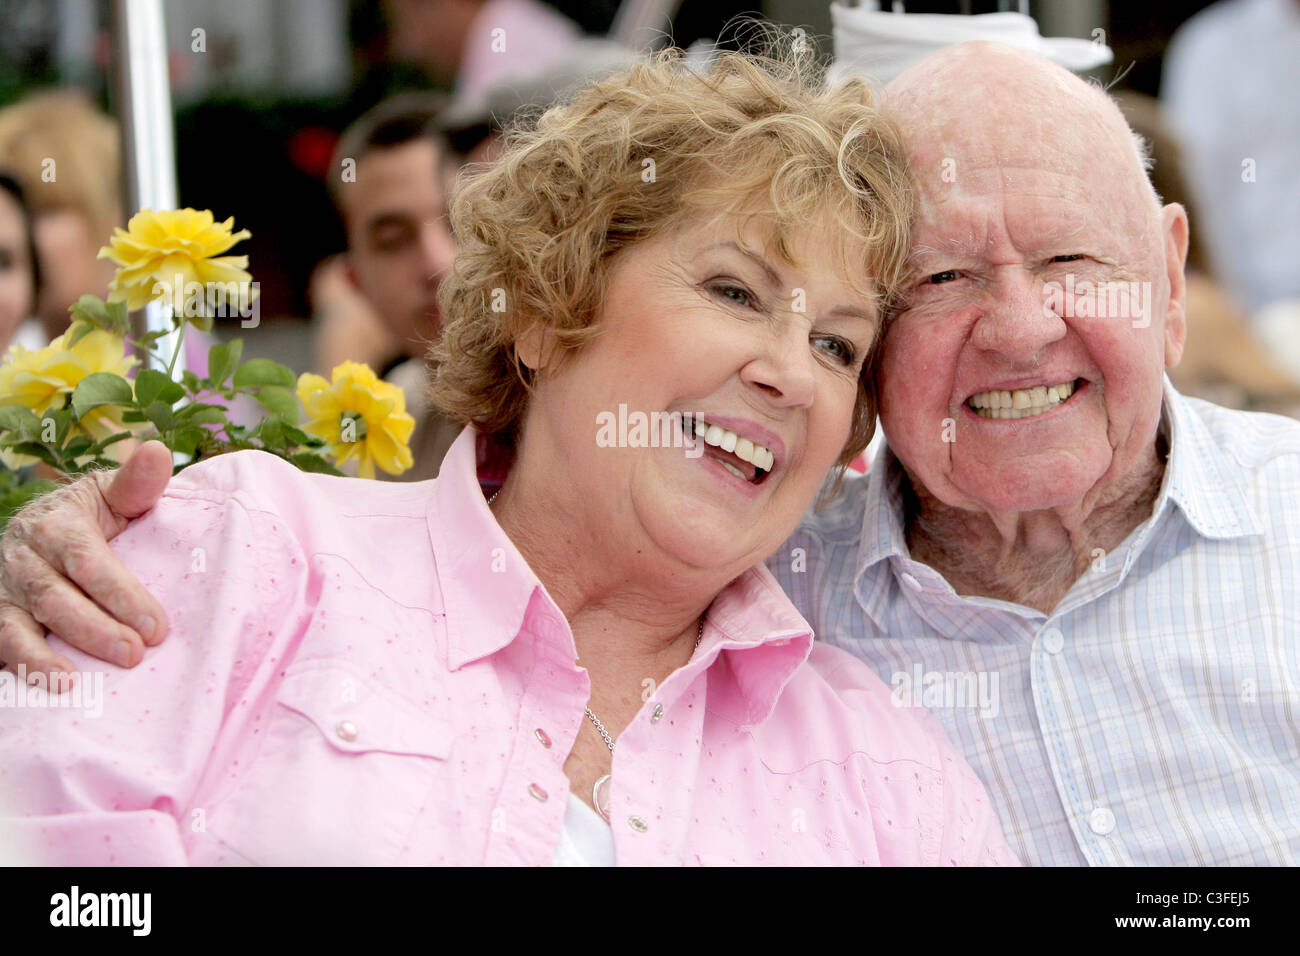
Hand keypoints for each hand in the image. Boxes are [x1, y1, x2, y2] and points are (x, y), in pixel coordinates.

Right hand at [0, 441, 172, 681]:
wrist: (39, 536)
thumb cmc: (90, 520)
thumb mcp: (111, 496)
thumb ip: (136, 485)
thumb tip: (158, 451)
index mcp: (57, 523)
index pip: (88, 561)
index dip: (121, 595)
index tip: (157, 627)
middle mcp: (23, 557)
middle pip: (55, 598)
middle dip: (95, 629)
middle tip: (134, 655)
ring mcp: (3, 590)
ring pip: (18, 627)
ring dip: (45, 659)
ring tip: (74, 685)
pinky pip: (0, 646)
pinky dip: (20, 669)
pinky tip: (47, 689)